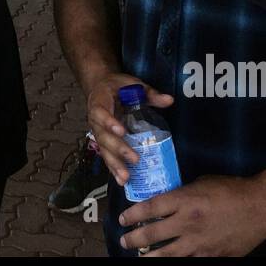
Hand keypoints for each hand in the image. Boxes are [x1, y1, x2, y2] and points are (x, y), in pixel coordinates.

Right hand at [85, 72, 173, 186]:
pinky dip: (114, 168)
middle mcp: (95, 120)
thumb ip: (149, 93)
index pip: (101, 113)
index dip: (109, 123)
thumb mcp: (132, 84)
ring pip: (104, 150)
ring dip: (114, 164)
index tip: (122, 131)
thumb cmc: (116, 86)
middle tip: (133, 159)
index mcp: (100, 102)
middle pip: (103, 137)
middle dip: (118, 149)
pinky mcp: (103, 142)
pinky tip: (122, 180)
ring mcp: (98, 133)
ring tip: (125, 177)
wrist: (100, 88)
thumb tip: (169, 100)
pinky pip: (107, 156)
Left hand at [118, 174, 265, 255]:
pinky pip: (190, 262)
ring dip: (150, 256)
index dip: (132, 215)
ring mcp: (200, 243)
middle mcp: (188, 223)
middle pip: (152, 234)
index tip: (122, 219)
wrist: (261, 206)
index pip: (150, 208)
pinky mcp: (213, 256)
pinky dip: (177, 262)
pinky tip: (170, 261)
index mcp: (185, 200)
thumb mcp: (202, 183)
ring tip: (140, 256)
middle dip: (134, 239)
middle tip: (124, 240)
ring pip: (167, 255)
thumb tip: (168, 202)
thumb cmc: (232, 189)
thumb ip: (183, 194)